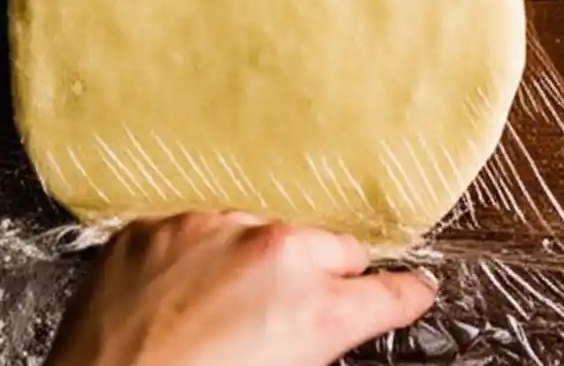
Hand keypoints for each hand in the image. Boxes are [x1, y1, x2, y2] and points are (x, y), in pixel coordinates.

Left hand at [47, 212, 437, 365]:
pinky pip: (190, 233)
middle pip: (328, 248)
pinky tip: (171, 298)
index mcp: (316, 306)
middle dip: (321, 276)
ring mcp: (206, 229)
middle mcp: (270, 251)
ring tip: (215, 311)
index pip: (388, 292)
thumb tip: (315, 327)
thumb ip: (314, 338)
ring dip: (250, 262)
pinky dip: (191, 257)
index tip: (411, 290)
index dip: (402, 294)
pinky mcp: (153, 226)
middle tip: (291, 314)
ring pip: (255, 233)